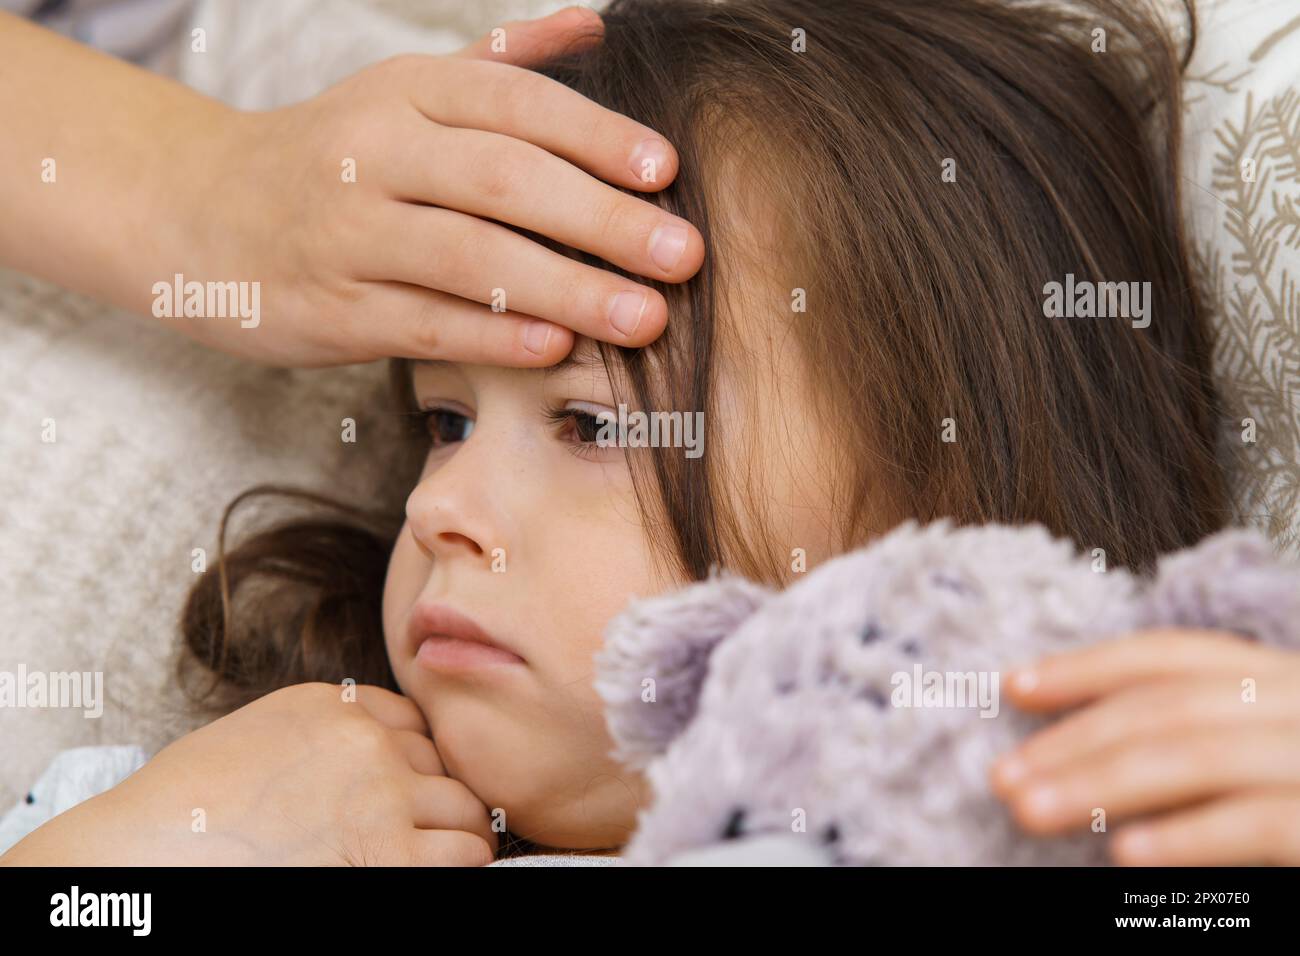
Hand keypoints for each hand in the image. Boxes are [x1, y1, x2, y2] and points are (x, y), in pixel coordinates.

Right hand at [1, 683, 495, 865]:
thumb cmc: (184, 808)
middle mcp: (368, 741)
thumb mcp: (259, 737)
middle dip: (439, 799)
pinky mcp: (388, 853)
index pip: (416, 724)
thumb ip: (323, 738)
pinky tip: (432, 874)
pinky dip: (460, 865)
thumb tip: (363, 764)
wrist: (145, 852)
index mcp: (334, 706)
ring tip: (438, 859)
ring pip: (467, 810)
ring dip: (459, 835)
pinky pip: (464, 854)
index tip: (408, 792)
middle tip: (425, 832)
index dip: (417, 763)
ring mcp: (383, 794)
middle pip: (445, 765)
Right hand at [154, 5, 702, 366]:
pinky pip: (424, 322)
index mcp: (406, 93)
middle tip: (683, 254)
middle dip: (602, 220)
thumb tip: (595, 25)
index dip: (595, 136)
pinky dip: (493, 335)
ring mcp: (350, 234)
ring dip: (565, 288)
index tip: (668, 170)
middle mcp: (376, 153)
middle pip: (503, 181)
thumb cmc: (332, 155)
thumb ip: (502, 64)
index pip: (515, 104)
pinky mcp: (333, 309)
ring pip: (469, 258)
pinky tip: (555, 348)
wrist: (199, 212)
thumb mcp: (404, 92)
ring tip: (643, 317)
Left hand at [990, 629, 1299, 864]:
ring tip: (1031, 809)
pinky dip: (1189, 837)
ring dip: (1102, 782)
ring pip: (1201, 753)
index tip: (1014, 686)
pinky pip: (1262, 821)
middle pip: (1173, 704)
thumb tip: (1075, 761)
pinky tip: (1126, 857)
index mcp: (1286, 685)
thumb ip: (1192, 748)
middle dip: (1077, 737)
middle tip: (1002, 776)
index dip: (1089, 666)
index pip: (1175, 657)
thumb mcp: (1254, 763)